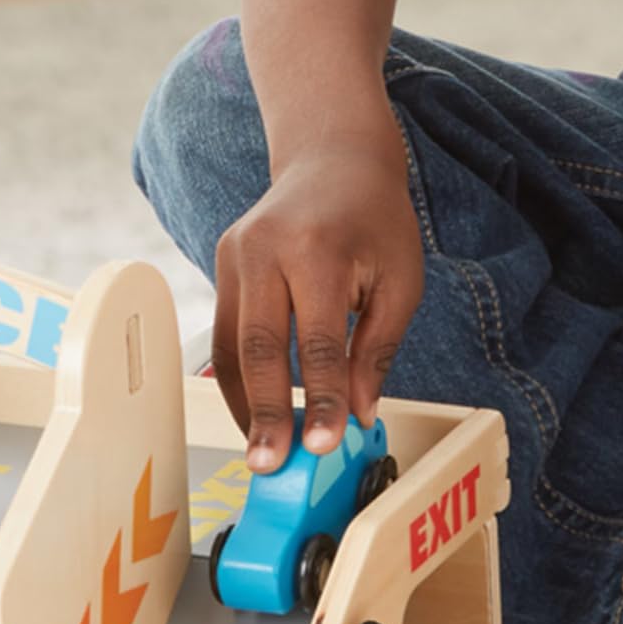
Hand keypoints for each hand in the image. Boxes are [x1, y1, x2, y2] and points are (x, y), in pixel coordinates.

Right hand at [211, 122, 424, 473]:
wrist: (334, 158)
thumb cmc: (376, 220)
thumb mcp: (400, 279)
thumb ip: (376, 348)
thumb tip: (356, 413)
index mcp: (317, 249)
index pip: (317, 339)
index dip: (319, 397)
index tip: (321, 445)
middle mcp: (265, 248)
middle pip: (259, 345)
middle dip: (265, 412)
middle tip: (270, 465)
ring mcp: (235, 254)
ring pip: (231, 344)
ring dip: (244, 403)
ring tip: (260, 452)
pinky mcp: (221, 263)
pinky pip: (225, 330)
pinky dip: (239, 376)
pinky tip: (254, 412)